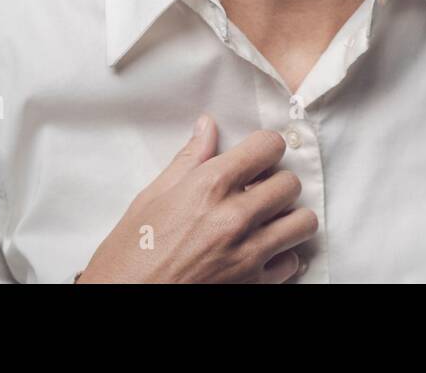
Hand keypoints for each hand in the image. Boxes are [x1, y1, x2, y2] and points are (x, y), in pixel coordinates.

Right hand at [74, 115, 317, 282]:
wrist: (122, 299)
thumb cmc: (129, 254)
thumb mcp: (152, 197)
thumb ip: (189, 160)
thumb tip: (207, 126)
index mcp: (209, 186)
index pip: (268, 146)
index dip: (266, 147)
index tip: (259, 155)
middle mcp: (234, 217)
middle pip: (291, 183)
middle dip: (278, 182)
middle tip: (260, 189)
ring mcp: (248, 254)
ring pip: (303, 222)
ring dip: (288, 217)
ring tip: (267, 219)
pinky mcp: (253, 284)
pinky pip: (291, 262)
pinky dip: (281, 255)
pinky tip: (260, 251)